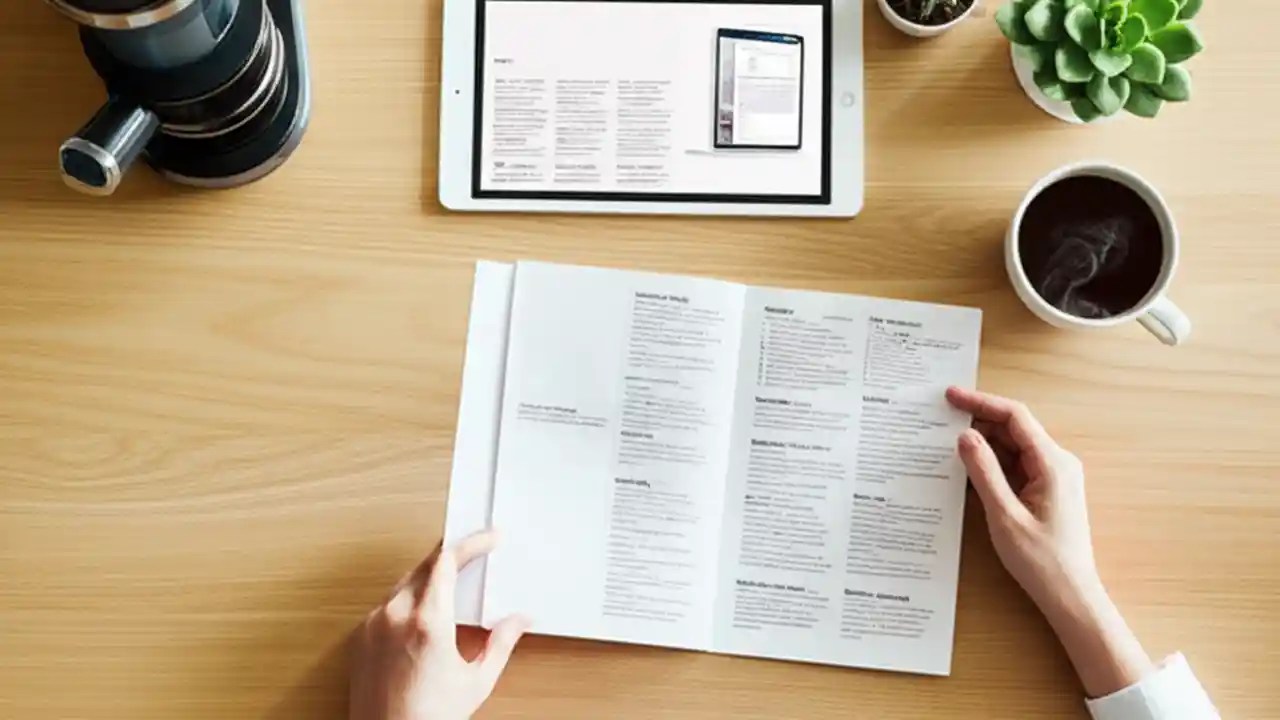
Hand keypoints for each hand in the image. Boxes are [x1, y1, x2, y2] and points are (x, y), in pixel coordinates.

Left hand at [349, 530, 530, 719]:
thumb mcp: (476, 682)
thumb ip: (500, 643)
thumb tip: (519, 621)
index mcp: (428, 622)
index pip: (448, 562)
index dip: (471, 543)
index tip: (488, 538)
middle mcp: (395, 616)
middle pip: (425, 564)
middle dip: (452, 555)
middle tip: (475, 554)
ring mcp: (373, 624)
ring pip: (404, 582)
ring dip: (430, 575)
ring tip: (452, 580)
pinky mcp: (360, 636)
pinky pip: (387, 603)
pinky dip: (409, 597)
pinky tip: (424, 608)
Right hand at [946, 387, 1152, 697]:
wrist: (1071, 596)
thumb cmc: (1041, 561)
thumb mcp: (1004, 515)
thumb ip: (984, 472)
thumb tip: (964, 436)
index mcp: (1053, 463)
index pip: (1015, 417)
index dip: (981, 402)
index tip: (950, 396)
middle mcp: (1057, 463)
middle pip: (1013, 429)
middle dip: (978, 421)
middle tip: (939, 419)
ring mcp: (1053, 477)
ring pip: (1013, 447)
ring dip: (983, 443)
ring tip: (946, 441)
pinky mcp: (1046, 491)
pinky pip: (1015, 466)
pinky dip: (991, 463)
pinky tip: (967, 468)